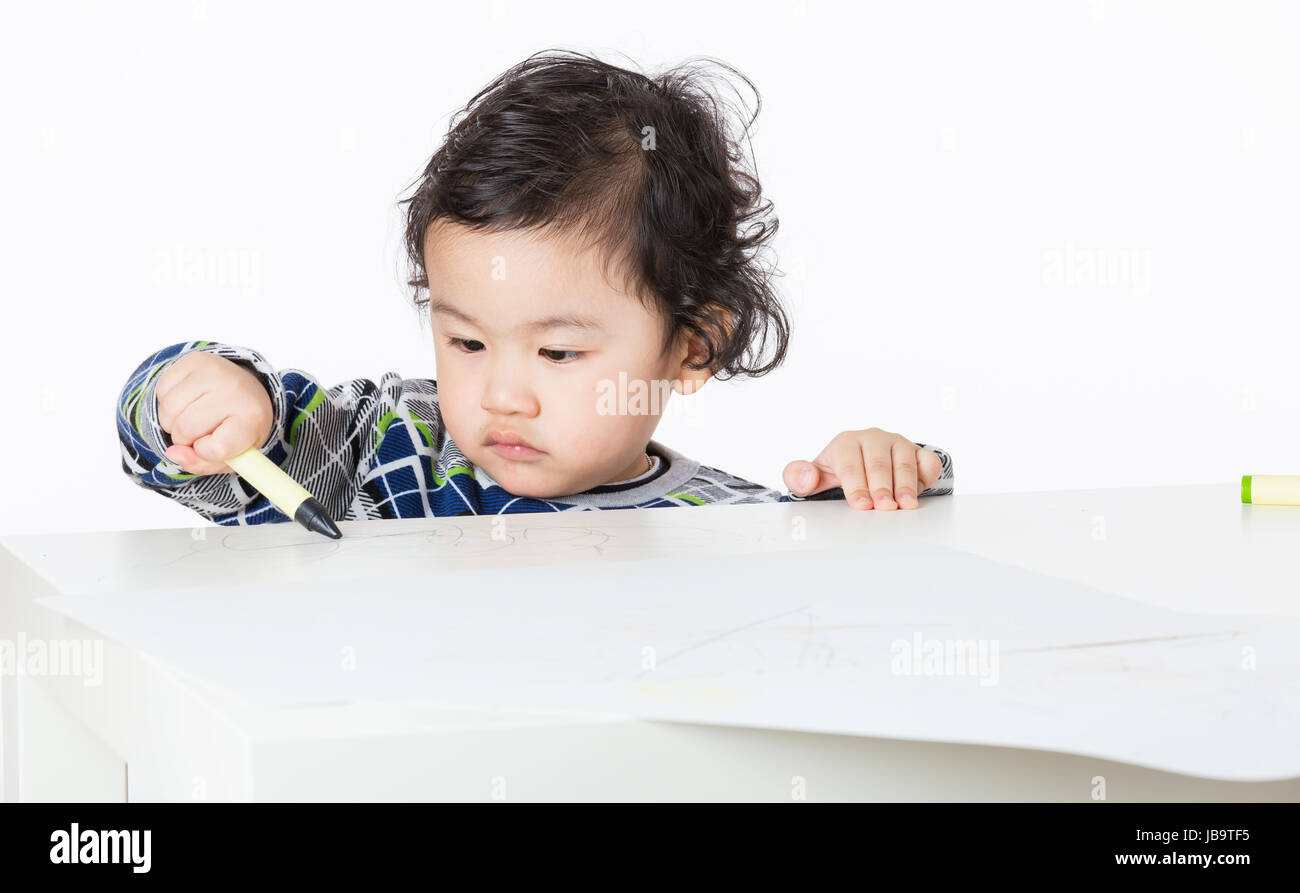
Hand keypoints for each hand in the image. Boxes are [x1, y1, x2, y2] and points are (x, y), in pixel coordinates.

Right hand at [155, 351, 273, 474]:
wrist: (245, 390)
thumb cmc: (236, 427)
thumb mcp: (231, 454)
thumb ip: (203, 464)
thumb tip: (173, 453)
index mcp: (252, 417)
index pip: (218, 448)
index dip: (207, 453)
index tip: (214, 446)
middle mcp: (234, 389)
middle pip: (186, 429)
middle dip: (185, 439)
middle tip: (201, 432)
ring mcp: (213, 371)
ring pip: (169, 411)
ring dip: (172, 422)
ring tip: (193, 417)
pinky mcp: (193, 360)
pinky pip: (162, 391)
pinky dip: (168, 403)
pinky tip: (188, 401)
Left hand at [782, 427, 941, 509]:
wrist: (862, 462)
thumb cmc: (837, 471)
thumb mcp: (814, 476)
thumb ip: (798, 477)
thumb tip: (808, 477)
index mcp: (846, 442)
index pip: (851, 465)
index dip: (856, 486)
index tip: (861, 505)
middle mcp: (873, 439)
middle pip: (879, 464)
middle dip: (882, 488)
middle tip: (884, 508)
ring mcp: (898, 443)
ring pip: (904, 462)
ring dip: (905, 485)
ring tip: (905, 505)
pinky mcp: (918, 452)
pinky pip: (927, 461)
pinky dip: (926, 475)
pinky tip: (919, 491)